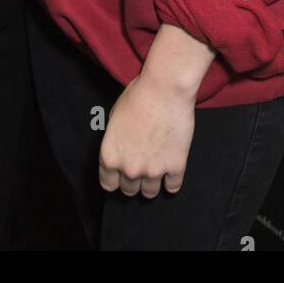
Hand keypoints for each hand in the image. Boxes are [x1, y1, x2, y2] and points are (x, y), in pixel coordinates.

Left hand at [98, 71, 195, 198]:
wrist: (164, 90)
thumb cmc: (137, 97)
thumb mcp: (114, 117)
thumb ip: (115, 141)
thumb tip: (121, 150)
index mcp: (110, 156)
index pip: (108, 184)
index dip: (114, 179)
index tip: (120, 175)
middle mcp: (129, 168)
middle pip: (129, 190)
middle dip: (133, 181)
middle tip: (140, 167)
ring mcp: (153, 171)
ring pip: (150, 193)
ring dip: (151, 184)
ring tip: (155, 170)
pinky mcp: (175, 167)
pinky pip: (173, 187)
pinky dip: (172, 182)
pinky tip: (171, 172)